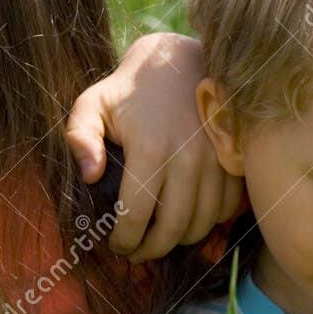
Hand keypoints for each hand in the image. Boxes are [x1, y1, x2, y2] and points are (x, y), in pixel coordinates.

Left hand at [65, 33, 244, 260]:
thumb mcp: (92, 103)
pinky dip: (208, 223)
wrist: (179, 61)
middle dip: (151, 250)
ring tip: (160, 239)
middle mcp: (188, 158)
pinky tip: (188, 221)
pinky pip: (226, 208)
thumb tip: (90, 177)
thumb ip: (79, 137)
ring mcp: (216, 159)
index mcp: (150, 149)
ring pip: (202, 223)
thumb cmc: (130, 88)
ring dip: (180, 241)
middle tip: (136, 252)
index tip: (116, 246)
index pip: (136, 216)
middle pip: (172, 229)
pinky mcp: (234, 158)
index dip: (124, 241)